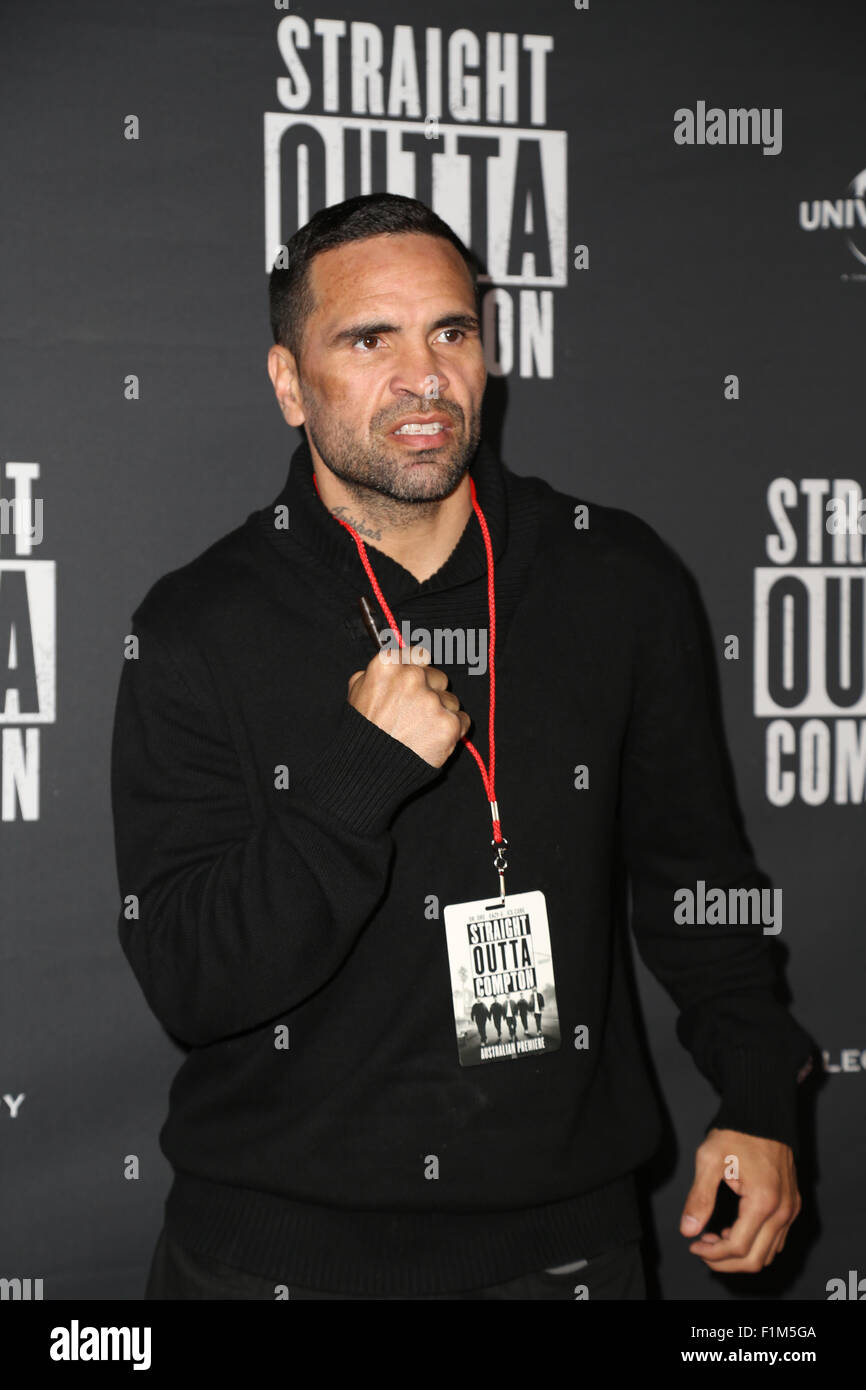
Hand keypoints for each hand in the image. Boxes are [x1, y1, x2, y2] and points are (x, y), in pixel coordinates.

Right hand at [347, 645, 469, 767]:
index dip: (420, 672)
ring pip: (452, 701)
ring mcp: (431, 700)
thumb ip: (375, 673)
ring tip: (420, 733)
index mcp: (388, 664)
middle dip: (432, 695)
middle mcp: (412, 677)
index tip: (419, 684)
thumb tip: (395, 660)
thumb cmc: (361, 733)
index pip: (420, 655)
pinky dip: (452, 732)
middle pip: (439, 678)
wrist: (367, 770)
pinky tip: (431, 741)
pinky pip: (462, 721)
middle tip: (415, 716)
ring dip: (442, 714)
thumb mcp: (356, 693)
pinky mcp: (448, 723)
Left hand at [679, 1127, 800, 1271]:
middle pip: (756, 1259)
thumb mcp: (709, 1160)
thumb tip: (688, 1230)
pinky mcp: (792, 1203)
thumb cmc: (736, 1133)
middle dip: (725, 1262)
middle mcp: (783, 1210)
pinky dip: (756, 1243)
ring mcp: (791, 1208)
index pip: (738, 1248)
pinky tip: (734, 1230)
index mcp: (763, 1201)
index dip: (713, 1254)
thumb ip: (699, 1198)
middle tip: (702, 1248)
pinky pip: (776, 1238)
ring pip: (768, 1253)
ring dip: (741, 1255)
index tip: (694, 1245)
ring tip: (715, 1238)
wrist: (762, 1113)